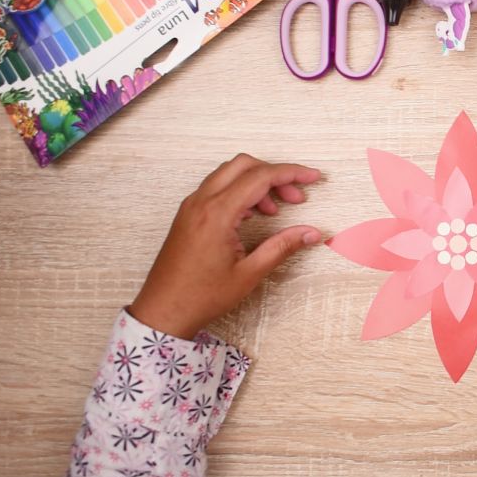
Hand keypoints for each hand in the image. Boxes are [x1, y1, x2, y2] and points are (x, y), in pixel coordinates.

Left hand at [129, 154, 322, 339]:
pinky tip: (253, 215)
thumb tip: (311, 233)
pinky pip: (217, 188)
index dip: (291, 173)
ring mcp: (191, 206)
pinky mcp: (188, 214)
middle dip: (275, 174)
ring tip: (276, 210)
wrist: (163, 310)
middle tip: (296, 196)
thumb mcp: (249, 273)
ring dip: (256, 182)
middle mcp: (201, 202)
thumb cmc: (201, 296)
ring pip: (229, 173)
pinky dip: (239, 191)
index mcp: (217, 214)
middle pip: (244, 165)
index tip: (313, 177)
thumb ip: (282, 247)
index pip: (260, 177)